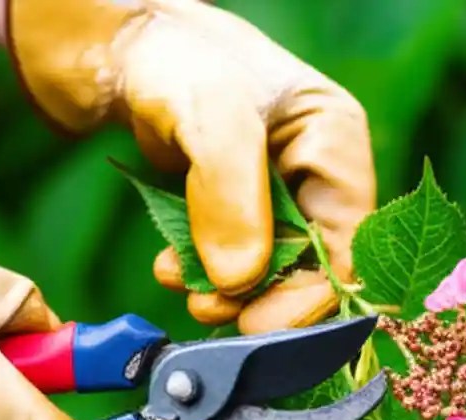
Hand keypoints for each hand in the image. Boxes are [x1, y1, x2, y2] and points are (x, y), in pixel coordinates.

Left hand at [5, 0, 376, 333]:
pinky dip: (204, 276)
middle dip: (262, 298)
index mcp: (336, 144)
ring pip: (272, 274)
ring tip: (177, 281)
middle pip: (313, 269)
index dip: (311, 297)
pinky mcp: (240, 210)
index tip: (256, 325)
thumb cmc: (176, 61)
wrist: (116, 48)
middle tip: (207, 308)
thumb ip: (230, 197)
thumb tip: (239, 280)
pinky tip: (170, 267)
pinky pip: (236, 263)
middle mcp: (318, 175)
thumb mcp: (210, 117)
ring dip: (227, 292)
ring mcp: (279, 196)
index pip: (348, 246)